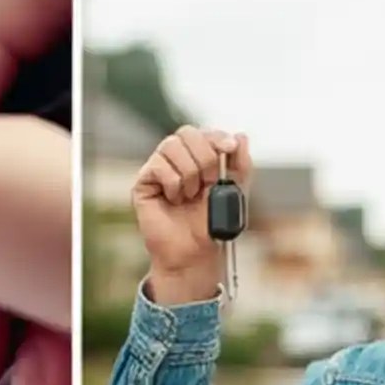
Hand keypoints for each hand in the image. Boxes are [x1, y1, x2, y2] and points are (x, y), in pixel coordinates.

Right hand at [132, 126, 253, 303]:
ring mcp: (158, 168)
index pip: (204, 133)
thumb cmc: (211, 224)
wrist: (195, 252)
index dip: (217, 136)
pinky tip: (174, 199)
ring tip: (190, 195)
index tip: (230, 148)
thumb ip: (241, 163)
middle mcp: (177, 159)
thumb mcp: (235, 191)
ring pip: (171, 146)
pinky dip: (173, 184)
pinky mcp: (143, 182)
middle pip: (187, 133)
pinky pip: (158, 166)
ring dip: (189, 173)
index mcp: (198, 157)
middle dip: (205, 157)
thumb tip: (241, 136)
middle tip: (209, 182)